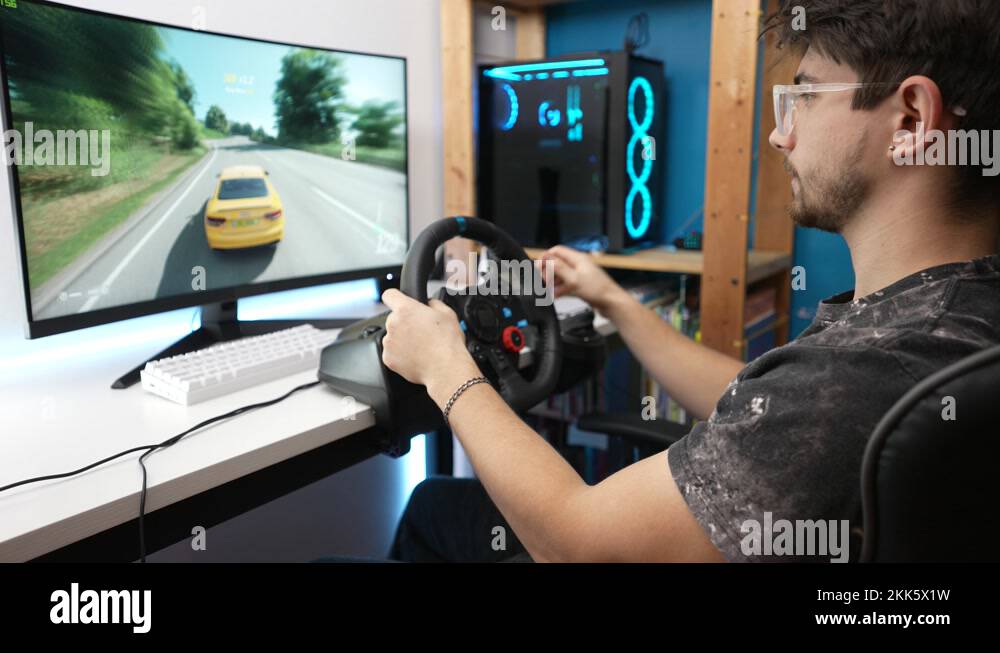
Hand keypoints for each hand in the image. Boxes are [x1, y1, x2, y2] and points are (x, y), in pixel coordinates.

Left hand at [380, 289, 481, 404]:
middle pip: (393, 318)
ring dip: (402, 339)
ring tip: (420, 346)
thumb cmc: (448, 342)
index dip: (395, 298)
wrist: (445, 368)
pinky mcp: (388, 358)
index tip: (399, 303)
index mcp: (405, 309)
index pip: (389, 295)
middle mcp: (393, 324)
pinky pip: (392, 352)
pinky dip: (401, 354)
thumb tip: (428, 304)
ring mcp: (389, 342)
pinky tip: (416, 356)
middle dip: (404, 323)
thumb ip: (433, 303)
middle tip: (421, 331)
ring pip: (392, 336)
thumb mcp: (447, 313)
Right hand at [534, 245, 626, 313]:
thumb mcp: (574, 279)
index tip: (538, 267)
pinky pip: (566, 285)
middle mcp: (578, 266)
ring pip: (561, 276)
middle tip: (545, 281)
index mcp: (577, 259)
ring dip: (554, 282)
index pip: (557, 251)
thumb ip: (558, 268)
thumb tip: (544, 258)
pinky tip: (557, 295)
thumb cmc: (599, 290)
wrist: (612, 303)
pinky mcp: (581, 286)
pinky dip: (560, 289)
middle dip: (549, 272)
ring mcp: (580, 276)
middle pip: (557, 264)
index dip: (546, 258)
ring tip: (550, 290)